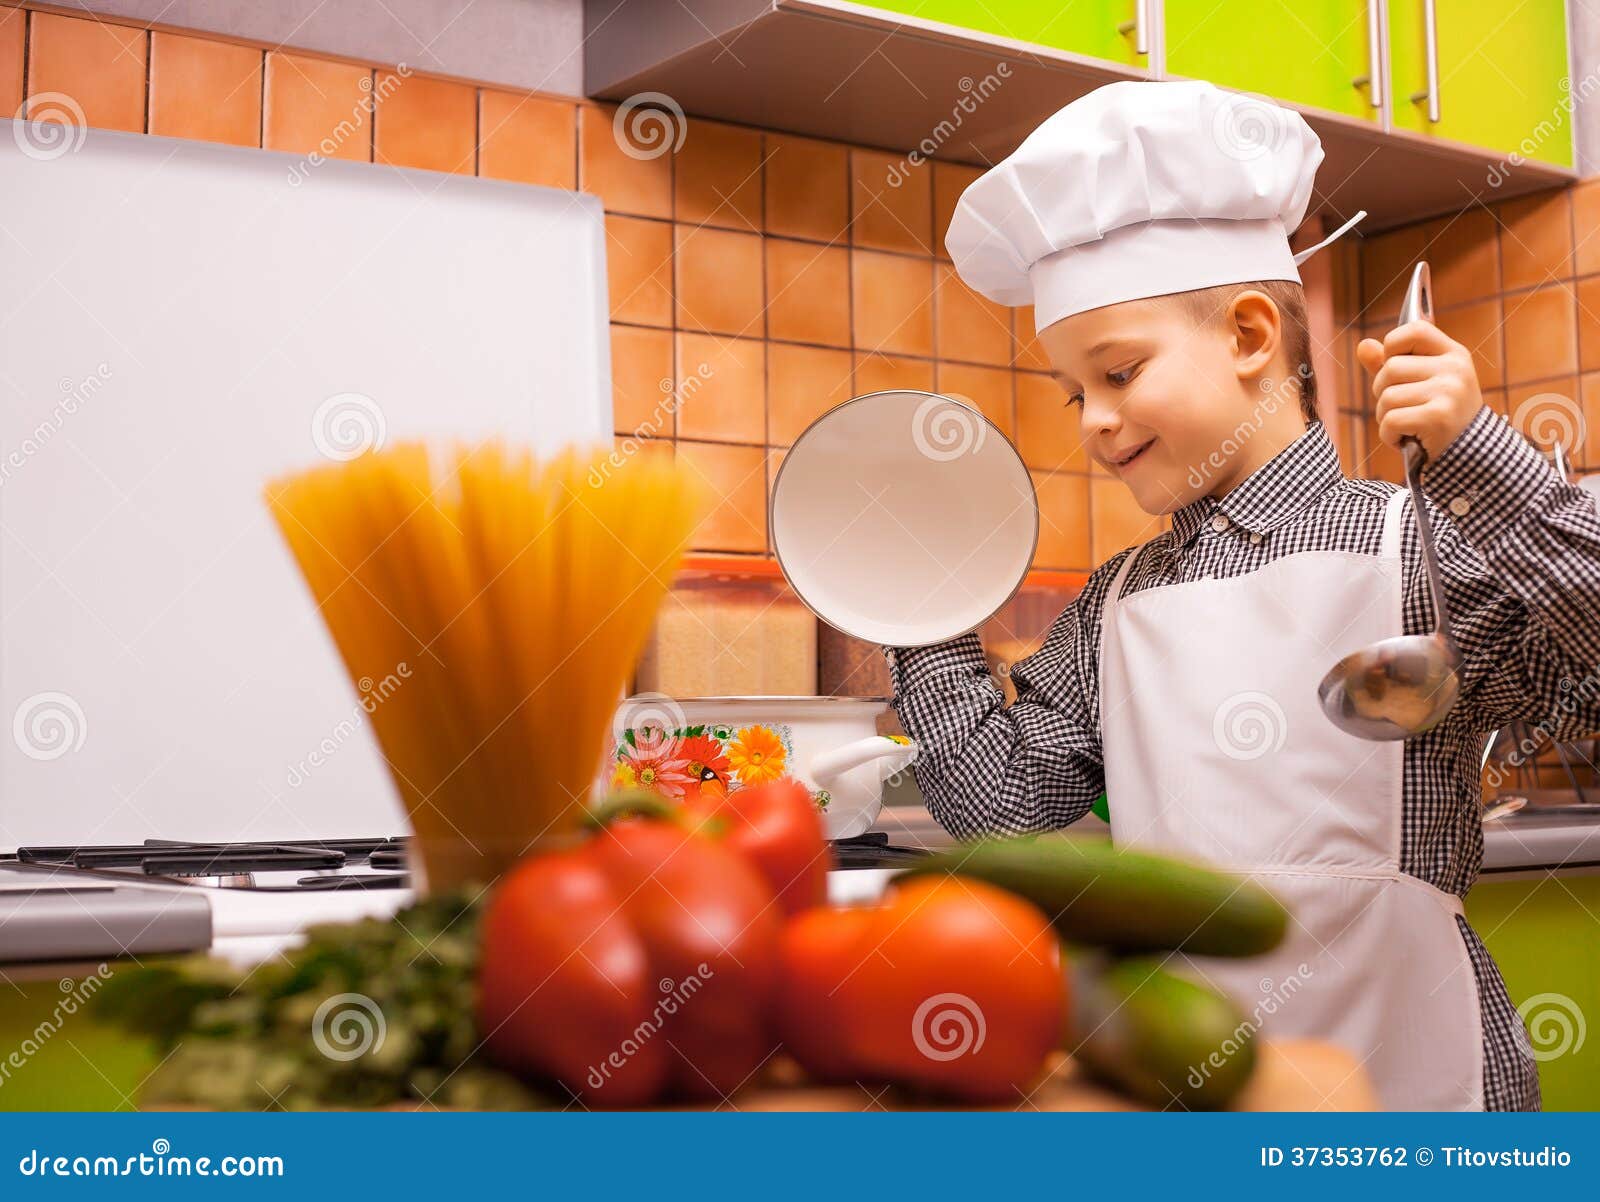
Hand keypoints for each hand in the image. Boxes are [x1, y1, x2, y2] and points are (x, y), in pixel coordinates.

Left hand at [1356, 321, 1483, 461]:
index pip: (1414, 330)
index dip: (1392, 346)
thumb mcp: (1420, 384)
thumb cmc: (1439, 416)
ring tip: (1408, 425)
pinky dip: (1389, 435)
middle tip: (1403, 408)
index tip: (1394, 368)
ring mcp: (1449, 392)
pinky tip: (1406, 439)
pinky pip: (1390, 421)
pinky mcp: (1438, 417)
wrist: (1470, 454)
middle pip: (1390, 368)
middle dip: (1383, 393)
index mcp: (1453, 354)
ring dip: (1386, 417)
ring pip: (1386, 397)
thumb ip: (1390, 364)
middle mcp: (1455, 369)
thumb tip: (1363, 346)